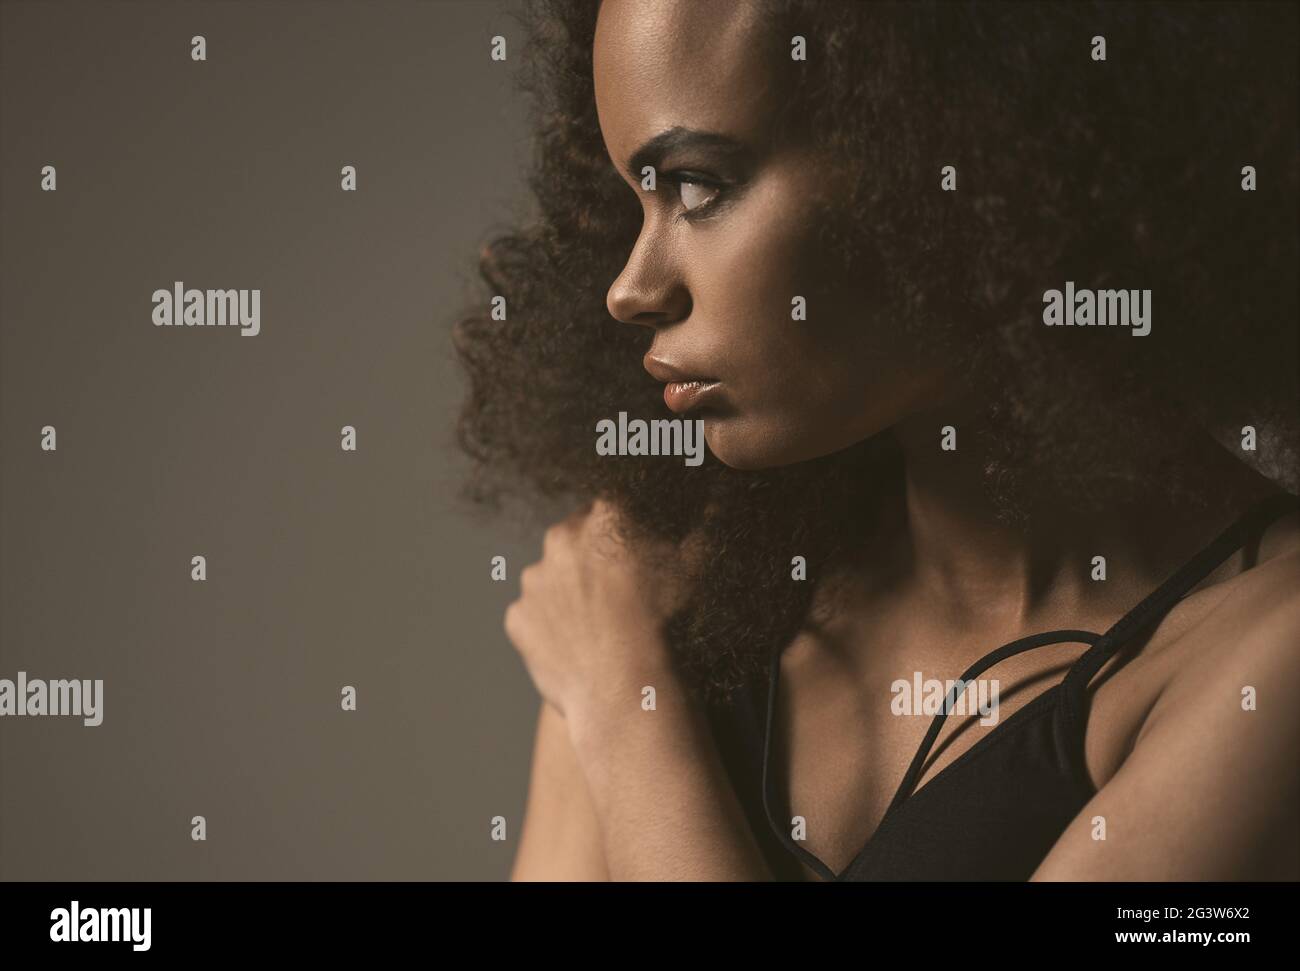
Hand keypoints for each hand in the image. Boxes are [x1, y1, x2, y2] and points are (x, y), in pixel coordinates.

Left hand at [503, 497, 690, 727]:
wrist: (626, 689)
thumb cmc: (666, 626)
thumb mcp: (695, 571)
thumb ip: (702, 532)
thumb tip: (716, 508)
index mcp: (604, 516)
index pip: (612, 509)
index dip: (625, 532)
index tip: (635, 555)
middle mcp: (560, 539)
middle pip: (573, 539)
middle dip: (590, 558)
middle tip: (616, 592)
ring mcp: (534, 580)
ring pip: (550, 578)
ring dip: (566, 592)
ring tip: (596, 626)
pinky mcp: (518, 618)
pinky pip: (532, 617)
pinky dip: (548, 628)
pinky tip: (575, 646)